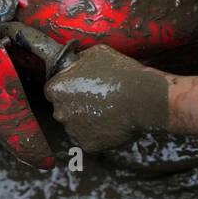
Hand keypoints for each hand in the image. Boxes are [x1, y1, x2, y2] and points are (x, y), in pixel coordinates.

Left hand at [43, 44, 170, 151]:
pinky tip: (115, 122)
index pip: (54, 90)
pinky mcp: (88, 145)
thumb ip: (79, 59)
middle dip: (78, 104)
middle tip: (99, 97)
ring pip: (77, 125)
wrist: (143, 98)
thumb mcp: (97, 52)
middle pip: (64, 109)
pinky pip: (91, 139)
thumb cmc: (120, 72)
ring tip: (110, 110)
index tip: (83, 85)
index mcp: (56, 88)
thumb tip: (75, 61)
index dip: (69, 87)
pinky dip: (100, 133)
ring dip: (89, 120)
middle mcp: (59, 112)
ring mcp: (73, 131)